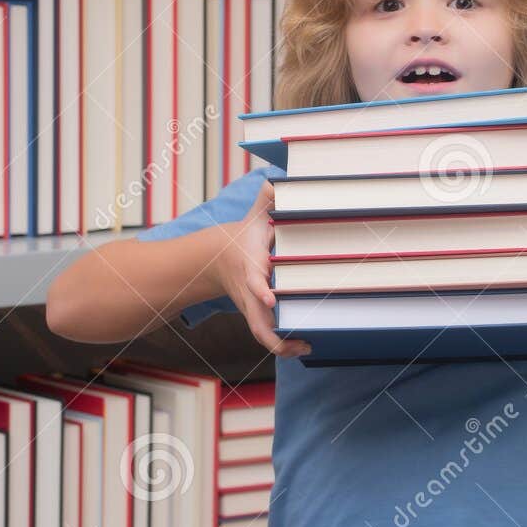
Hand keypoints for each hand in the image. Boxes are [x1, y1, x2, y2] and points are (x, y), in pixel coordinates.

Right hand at [212, 179, 310, 359]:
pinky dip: (284, 344)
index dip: (260, 289)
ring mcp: (252, 307)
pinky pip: (267, 336)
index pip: (253, 281)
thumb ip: (268, 198)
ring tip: (307, 345)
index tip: (269, 297)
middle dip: (273, 333)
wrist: (218, 258)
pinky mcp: (257, 316)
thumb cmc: (245, 236)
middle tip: (300, 338)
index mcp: (250, 266)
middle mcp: (249, 292)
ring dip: (282, 345)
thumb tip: (277, 180)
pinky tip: (305, 343)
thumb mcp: (255, 215)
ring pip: (261, 334)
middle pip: (256, 320)